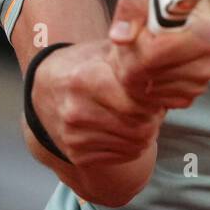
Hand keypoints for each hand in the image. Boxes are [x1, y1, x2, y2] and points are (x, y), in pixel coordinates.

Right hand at [30, 40, 165, 167]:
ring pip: (135, 145)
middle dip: (153, 118)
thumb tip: (166, 71)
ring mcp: (75, 136)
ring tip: (136, 117)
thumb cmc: (82, 65)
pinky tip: (123, 129)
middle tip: (150, 108)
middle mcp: (77, 111)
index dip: (153, 100)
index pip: (139, 103)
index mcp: (86, 79)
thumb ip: (133, 60)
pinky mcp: (76, 154)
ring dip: (145, 133)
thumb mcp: (105, 52)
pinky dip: (131, 145)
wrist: (44, 88)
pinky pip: (122, 157)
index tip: (152, 94)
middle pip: (140, 127)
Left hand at [107, 0, 209, 108]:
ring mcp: (202, 80)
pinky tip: (151, 64)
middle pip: (151, 72)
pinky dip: (147, 85)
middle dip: (131, 58)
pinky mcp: (192, 94)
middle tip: (131, 40)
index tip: (137, 29)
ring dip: (137, 72)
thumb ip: (133, 3)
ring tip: (142, 48)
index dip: (137, 43)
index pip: (156, 52)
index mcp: (206, 32)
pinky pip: (158, 99)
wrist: (177, 11)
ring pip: (152, 89)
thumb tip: (121, 37)